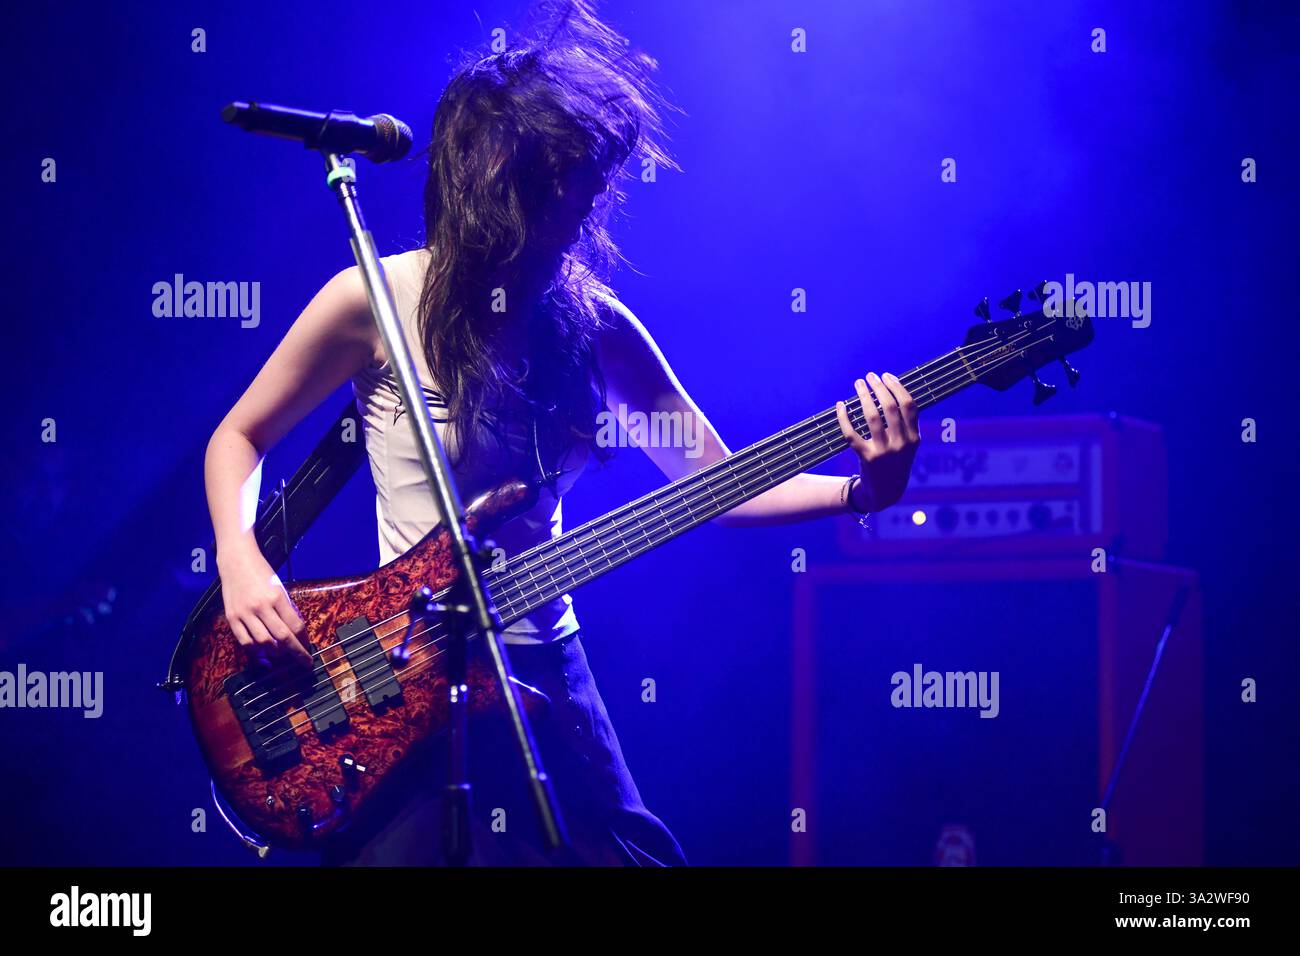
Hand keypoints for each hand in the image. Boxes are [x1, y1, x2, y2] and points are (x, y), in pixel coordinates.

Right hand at [217, 546, 311, 668]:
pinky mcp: (232, 617)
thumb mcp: (279, 586)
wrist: (236, 560)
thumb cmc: (261, 571)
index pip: (295, 626)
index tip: (308, 648)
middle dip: (296, 653)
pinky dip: (255, 652)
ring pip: (263, 643)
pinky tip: (263, 655)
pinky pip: (244, 641)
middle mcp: (261, 606)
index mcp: (277, 597)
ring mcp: (245, 613)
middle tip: (303, 662)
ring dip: (275, 654)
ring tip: (283, 657)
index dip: (304, 641)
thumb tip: (295, 630)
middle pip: (282, 637)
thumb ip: (286, 608)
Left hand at [835, 371, 919, 511]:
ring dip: (863, 396)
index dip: (897, 387)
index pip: (909, 405)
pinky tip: (841, 406)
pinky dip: (844, 417)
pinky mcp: (866, 458)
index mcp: (914, 438)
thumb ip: (905, 424)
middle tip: (870, 376)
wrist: (886, 492)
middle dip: (879, 387)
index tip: (886, 376)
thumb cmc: (895, 462)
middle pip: (891, 407)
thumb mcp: (908, 445)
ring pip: (872, 417)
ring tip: (858, 384)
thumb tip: (890, 390)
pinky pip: (852, 433)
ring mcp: (884, 452)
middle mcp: (901, 444)